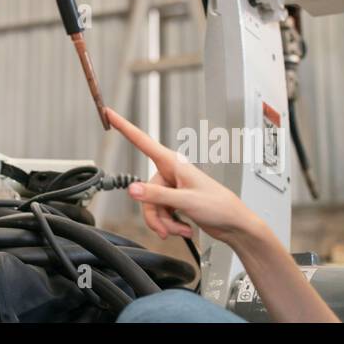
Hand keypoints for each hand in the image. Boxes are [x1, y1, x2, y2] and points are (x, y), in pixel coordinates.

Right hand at [104, 106, 262, 243]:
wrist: (234, 225)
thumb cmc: (219, 206)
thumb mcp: (186, 201)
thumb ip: (157, 196)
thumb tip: (134, 190)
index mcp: (172, 163)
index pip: (142, 141)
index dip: (124, 126)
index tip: (109, 114)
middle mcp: (170, 173)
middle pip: (144, 192)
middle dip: (155, 214)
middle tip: (166, 228)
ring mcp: (171, 188)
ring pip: (151, 206)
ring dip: (164, 222)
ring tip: (180, 229)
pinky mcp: (174, 202)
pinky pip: (160, 213)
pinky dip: (170, 224)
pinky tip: (184, 228)